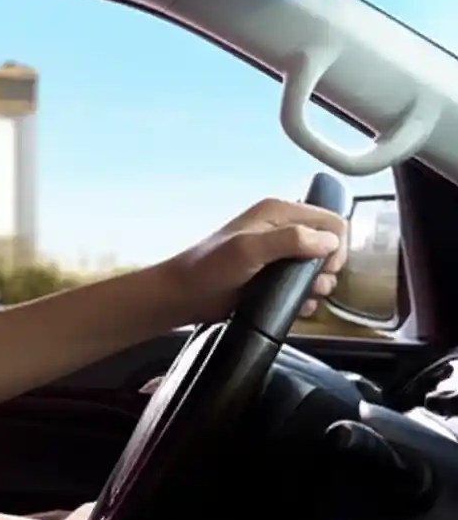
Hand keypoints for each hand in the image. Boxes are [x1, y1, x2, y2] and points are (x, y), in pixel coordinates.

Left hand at [161, 197, 346, 322]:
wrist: (184, 296)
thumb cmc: (209, 268)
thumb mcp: (248, 249)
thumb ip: (289, 240)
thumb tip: (329, 242)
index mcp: (278, 213)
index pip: (331, 221)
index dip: (335, 245)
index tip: (324, 267)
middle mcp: (282, 230)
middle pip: (330, 247)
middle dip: (326, 270)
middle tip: (309, 285)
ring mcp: (279, 256)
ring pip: (319, 270)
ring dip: (317, 287)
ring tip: (299, 298)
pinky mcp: (274, 278)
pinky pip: (304, 288)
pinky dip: (305, 299)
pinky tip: (293, 307)